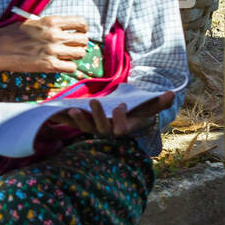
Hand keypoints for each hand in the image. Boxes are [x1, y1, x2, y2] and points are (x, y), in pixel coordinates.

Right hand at [0, 16, 89, 74]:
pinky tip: (61, 66)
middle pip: (83, 40)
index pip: (81, 23)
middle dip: (79, 44)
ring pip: (80, 53)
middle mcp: (54, 35)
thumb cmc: (10, 35)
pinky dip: (69, 67)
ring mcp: (52, 50)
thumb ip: (48, 25)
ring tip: (67, 57)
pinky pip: (71, 67)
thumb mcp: (31, 22)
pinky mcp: (48, 65)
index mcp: (51, 21)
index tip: (78, 33)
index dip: (83, 29)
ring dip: (75, 56)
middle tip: (72, 48)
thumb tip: (62, 29)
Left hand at [56, 91, 174, 137]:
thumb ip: (159, 102)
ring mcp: (94, 129)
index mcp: (123, 129)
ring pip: (84, 127)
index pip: (121, 128)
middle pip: (100, 128)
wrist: (123, 121)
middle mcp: (107, 132)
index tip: (122, 106)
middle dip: (97, 116)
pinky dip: (62, 118)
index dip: (121, 118)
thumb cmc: (137, 113)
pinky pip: (71, 123)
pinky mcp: (83, 124)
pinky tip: (52, 112)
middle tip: (94, 103)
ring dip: (77, 119)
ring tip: (70, 109)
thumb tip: (172, 93)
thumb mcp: (148, 108)